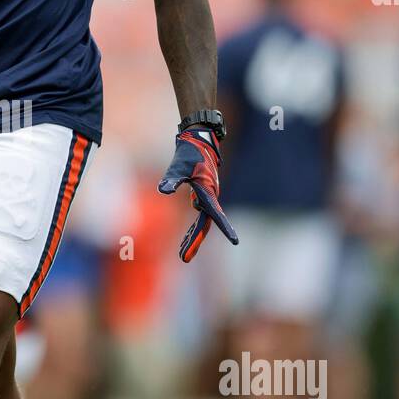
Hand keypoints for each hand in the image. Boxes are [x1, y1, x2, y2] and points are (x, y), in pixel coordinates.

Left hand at [158, 126, 238, 262]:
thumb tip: (163, 190)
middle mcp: (210, 198)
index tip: (235, 241)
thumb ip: (172, 179)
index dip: (225, 228)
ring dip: (192, 238)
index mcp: (208, 192)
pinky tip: (185, 239)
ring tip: (182, 254)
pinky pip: (199, 217)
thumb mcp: (179, 166)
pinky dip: (192, 229)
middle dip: (194, 242)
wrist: (197, 139)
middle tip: (183, 259)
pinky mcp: (201, 196)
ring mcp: (206, 198)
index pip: (216, 214)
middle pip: (204, 225)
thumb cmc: (190, 152)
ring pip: (202, 224)